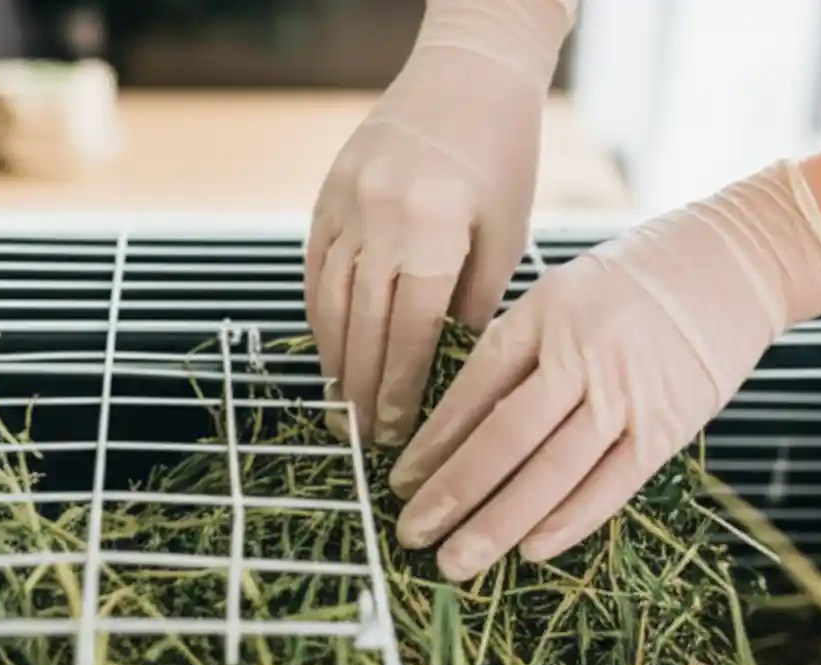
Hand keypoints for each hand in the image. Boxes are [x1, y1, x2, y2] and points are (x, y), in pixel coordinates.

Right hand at [305, 0, 571, 444]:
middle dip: (360, 389)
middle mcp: (379, 220)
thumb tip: (450, 365)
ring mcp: (344, 204)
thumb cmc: (504, 153)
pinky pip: (314, 267)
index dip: (397, 390)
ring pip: (328, 302)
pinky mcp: (326, 192)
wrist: (467, 71)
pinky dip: (318, 312)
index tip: (391, 434)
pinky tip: (327, 345)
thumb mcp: (506, 232)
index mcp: (431, 232)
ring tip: (337, 403)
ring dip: (332, 359)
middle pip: (361, 327)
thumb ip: (476, 301)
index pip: (408, 334)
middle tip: (358, 437)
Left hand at [389, 160, 820, 581]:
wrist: (734, 262)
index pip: (475, 390)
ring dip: (499, 523)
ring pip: (553, 472)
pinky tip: (532, 549)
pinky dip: (571, 520)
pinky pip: (612, 484)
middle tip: (410, 535)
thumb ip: (520, 349)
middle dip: (452, 493)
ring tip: (455, 561)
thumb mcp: (565, 290)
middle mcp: (582, 356)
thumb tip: (463, 420)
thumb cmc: (638, 276)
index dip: (434, 442)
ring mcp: (629, 394)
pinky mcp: (669, 426)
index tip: (400, 482)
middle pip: (505, 438)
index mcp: (545, 315)